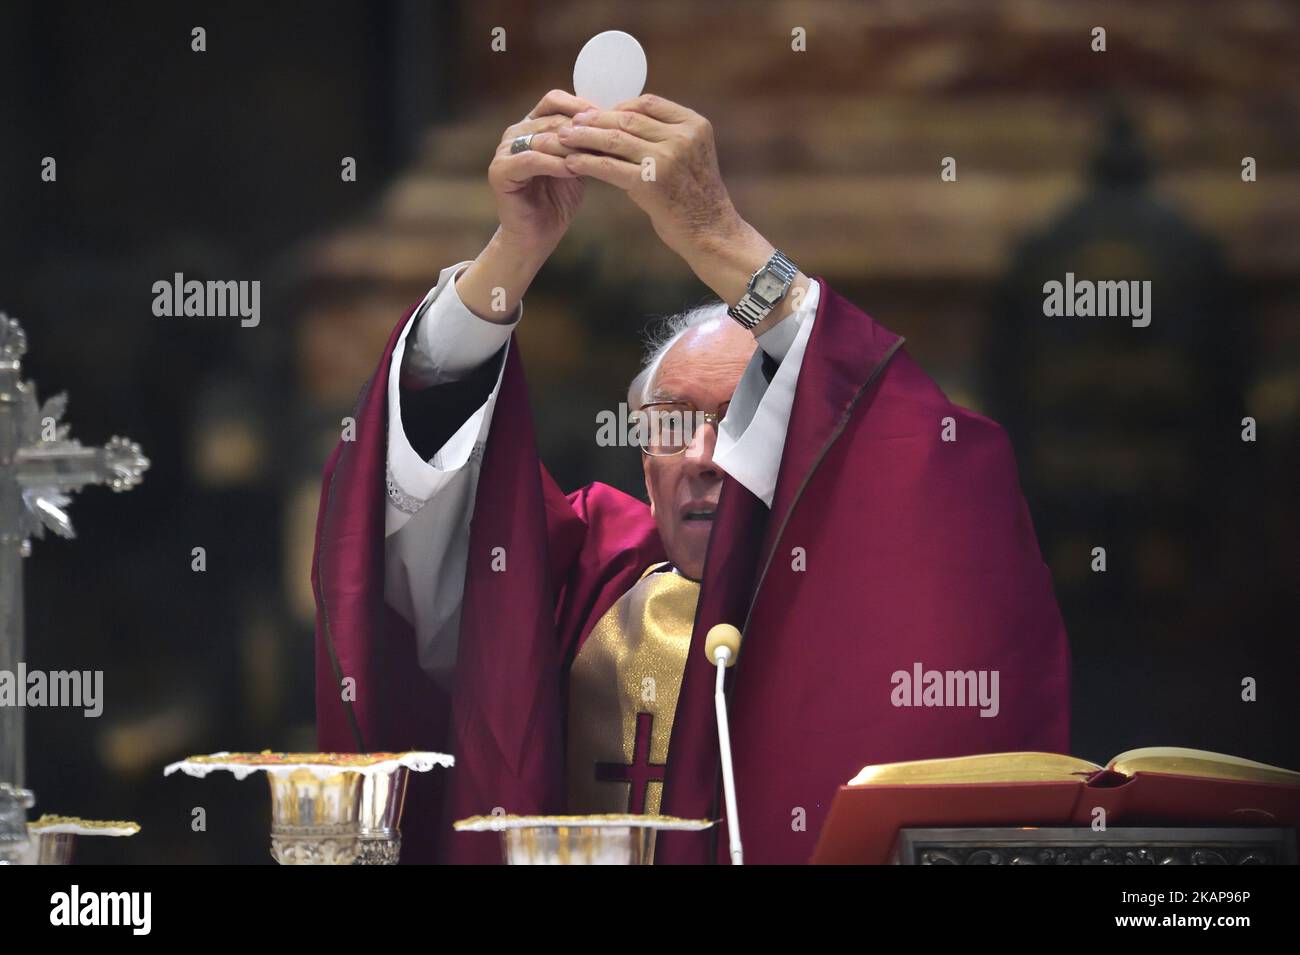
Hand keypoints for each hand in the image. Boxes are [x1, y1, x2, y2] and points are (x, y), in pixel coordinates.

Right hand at [489, 89, 598, 254]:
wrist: (537, 236)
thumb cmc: (557, 201)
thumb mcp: (576, 165)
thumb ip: (584, 143)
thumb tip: (613, 120)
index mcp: (531, 126)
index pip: (555, 100)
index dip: (582, 107)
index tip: (610, 120)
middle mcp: (515, 133)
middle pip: (552, 119)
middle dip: (582, 130)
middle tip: (608, 140)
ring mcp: (504, 151)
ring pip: (543, 138)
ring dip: (571, 147)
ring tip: (595, 155)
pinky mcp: (500, 171)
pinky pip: (531, 160)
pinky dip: (555, 164)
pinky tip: (574, 170)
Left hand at [559, 94, 807, 330]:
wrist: (711, 233)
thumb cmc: (696, 198)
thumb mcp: (688, 157)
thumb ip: (664, 137)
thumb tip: (620, 122)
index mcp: (693, 125)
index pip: (647, 103)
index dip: (617, 106)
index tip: (595, 114)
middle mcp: (682, 137)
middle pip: (627, 118)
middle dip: (594, 119)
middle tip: (569, 123)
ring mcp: (667, 158)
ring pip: (615, 139)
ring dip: (584, 138)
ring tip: (561, 139)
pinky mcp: (650, 182)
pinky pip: (609, 166)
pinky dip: (587, 163)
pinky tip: (570, 164)